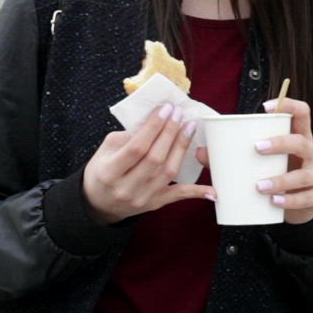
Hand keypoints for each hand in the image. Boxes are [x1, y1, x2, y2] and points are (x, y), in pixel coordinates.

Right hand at [83, 103, 214, 224]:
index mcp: (109, 172)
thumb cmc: (102, 169)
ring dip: (182, 148)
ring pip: (168, 172)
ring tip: (190, 128)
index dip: (154, 127)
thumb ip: (128, 136)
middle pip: (155, 158)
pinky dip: (196, 192)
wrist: (98, 202)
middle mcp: (126, 188)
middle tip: (179, 113)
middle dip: (170, 132)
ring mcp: (142, 198)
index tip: (165, 109)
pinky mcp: (154, 204)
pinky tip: (213, 190)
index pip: (137, 147)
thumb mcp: (105, 149)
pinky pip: (178, 196)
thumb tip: (156, 121)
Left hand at [195, 96, 312, 224]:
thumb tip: (199, 152)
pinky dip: (289, 200)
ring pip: (305, 174)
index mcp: (300, 137)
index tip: (265, 107)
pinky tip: (274, 202)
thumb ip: (231, 156)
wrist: (299, 207)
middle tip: (256, 148)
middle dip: (280, 143)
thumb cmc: (276, 174)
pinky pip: (307, 198)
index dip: (289, 105)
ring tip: (258, 186)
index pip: (303, 112)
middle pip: (302, 141)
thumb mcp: (260, 163)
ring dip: (281, 180)